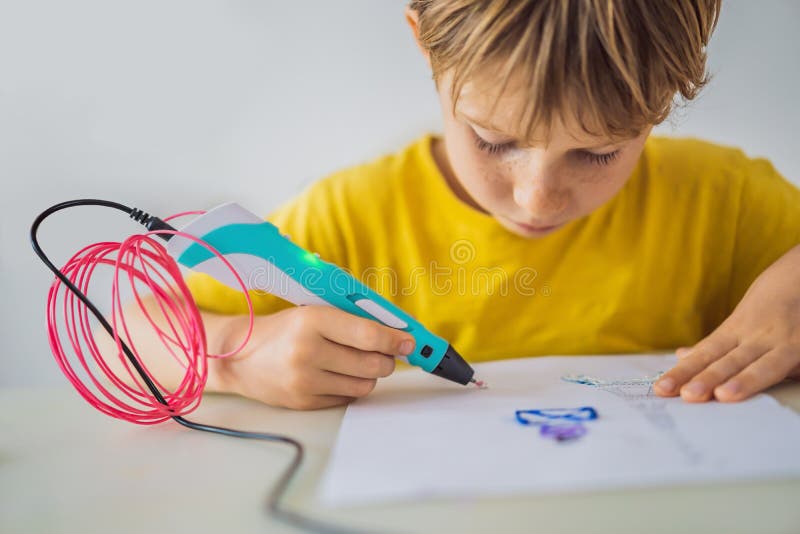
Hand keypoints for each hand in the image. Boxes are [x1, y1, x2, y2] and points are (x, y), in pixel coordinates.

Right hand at [212, 305, 414, 409]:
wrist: (240, 355)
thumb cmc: (285, 329)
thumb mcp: (314, 311)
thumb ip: (352, 320)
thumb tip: (396, 332)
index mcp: (312, 320)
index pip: (368, 335)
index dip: (395, 339)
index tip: (408, 342)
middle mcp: (307, 352)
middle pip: (372, 364)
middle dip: (387, 359)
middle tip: (386, 353)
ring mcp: (304, 381)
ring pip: (364, 384)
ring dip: (370, 374)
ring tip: (357, 362)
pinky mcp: (304, 402)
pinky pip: (348, 398)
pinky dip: (351, 387)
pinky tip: (337, 374)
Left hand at [654, 245, 799, 401]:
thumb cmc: (772, 299)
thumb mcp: (740, 316)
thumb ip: (717, 342)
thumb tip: (682, 355)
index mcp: (736, 329)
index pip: (704, 354)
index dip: (684, 372)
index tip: (662, 388)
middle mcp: (757, 335)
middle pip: (727, 361)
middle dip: (706, 378)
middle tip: (686, 395)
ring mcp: (785, 341)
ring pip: (762, 365)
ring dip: (742, 380)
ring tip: (723, 395)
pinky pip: (791, 366)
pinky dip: (786, 376)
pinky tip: (772, 390)